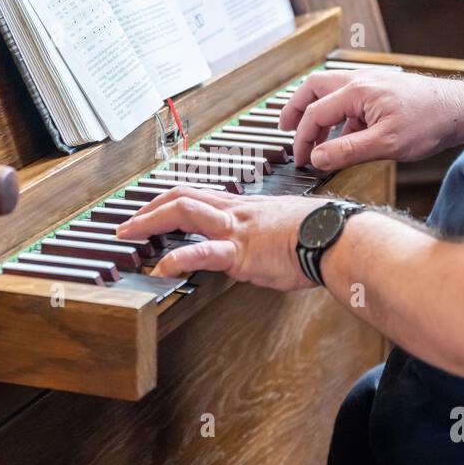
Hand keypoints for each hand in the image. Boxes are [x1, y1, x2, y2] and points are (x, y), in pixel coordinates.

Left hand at [115, 187, 328, 290]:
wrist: (338, 238)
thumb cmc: (318, 234)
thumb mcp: (283, 226)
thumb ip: (262, 235)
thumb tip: (257, 248)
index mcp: (243, 207)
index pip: (197, 195)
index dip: (167, 200)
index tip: (148, 210)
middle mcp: (234, 212)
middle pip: (181, 197)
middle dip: (148, 209)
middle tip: (125, 224)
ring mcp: (235, 230)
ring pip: (183, 213)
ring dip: (149, 224)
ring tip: (127, 236)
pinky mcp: (241, 253)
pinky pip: (203, 252)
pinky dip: (178, 259)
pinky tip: (161, 269)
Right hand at [280, 69, 463, 169]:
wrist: (460, 110)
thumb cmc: (430, 122)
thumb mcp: (386, 144)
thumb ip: (347, 151)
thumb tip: (317, 158)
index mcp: (357, 91)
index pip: (315, 113)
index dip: (301, 138)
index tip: (300, 159)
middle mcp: (360, 81)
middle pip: (313, 88)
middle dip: (295, 109)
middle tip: (284, 129)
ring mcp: (370, 84)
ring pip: (330, 91)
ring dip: (316, 111)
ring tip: (311, 135)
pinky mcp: (380, 92)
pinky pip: (348, 100)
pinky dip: (338, 117)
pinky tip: (343, 138)